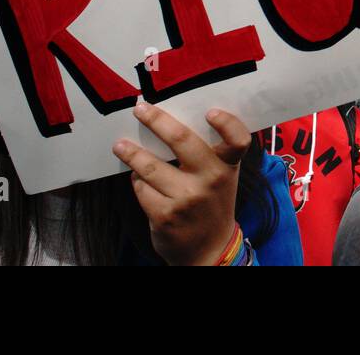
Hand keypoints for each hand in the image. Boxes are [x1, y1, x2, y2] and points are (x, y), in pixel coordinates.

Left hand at [113, 101, 250, 265]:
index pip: (238, 140)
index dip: (227, 123)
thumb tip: (172, 121)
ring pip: (150, 166)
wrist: (210, 250)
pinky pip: (142, 189)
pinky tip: (140, 181)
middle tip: (140, 109)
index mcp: (227, 167)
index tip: (210, 112)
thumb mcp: (222, 177)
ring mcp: (187, 198)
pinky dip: (138, 182)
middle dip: (156, 121)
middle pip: (182, 140)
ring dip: (132, 154)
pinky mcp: (165, 215)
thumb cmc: (213, 203)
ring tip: (120, 146)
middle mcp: (211, 180)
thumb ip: (209, 153)